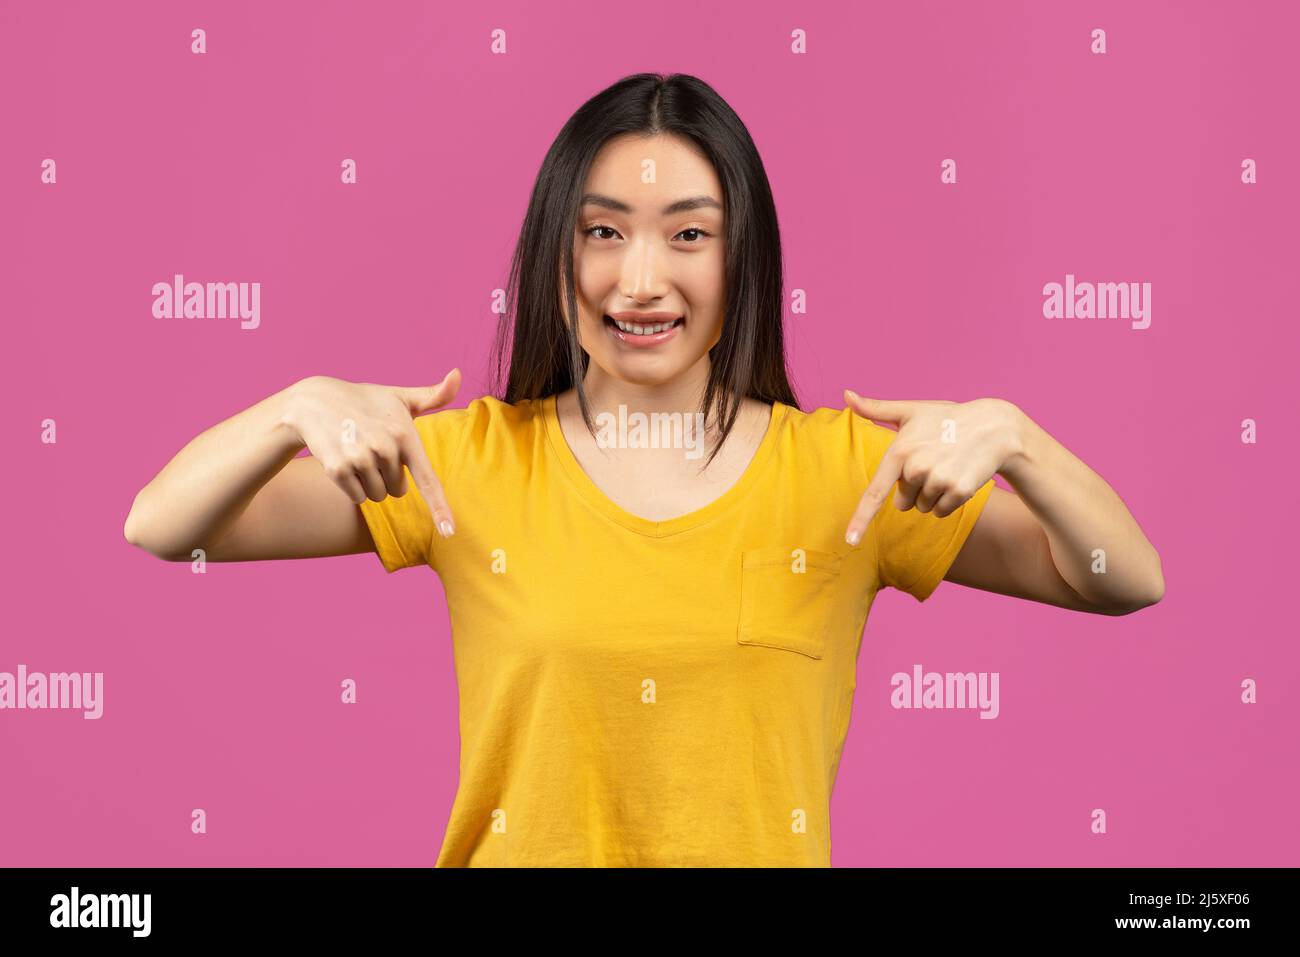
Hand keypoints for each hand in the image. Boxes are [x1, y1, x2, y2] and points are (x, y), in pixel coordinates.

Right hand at [284, 369, 461, 535]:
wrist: (314, 401)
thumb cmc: (365, 402)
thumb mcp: (399, 397)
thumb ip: (434, 395)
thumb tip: (458, 374)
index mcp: (404, 434)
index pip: (427, 479)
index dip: (439, 507)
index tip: (449, 531)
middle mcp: (384, 448)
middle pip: (398, 491)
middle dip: (387, 477)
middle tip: (372, 450)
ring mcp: (359, 459)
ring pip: (377, 496)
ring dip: (369, 482)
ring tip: (357, 453)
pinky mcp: (336, 469)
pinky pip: (357, 497)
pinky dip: (351, 486)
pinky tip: (343, 460)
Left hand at [842, 390, 1021, 545]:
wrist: (994, 426)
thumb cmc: (947, 419)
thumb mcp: (911, 411)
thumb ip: (876, 409)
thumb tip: (846, 395)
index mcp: (900, 451)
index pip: (875, 492)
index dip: (861, 519)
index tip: (850, 540)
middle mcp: (917, 468)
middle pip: (902, 502)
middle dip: (914, 489)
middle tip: (932, 462)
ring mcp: (939, 481)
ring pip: (923, 508)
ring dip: (932, 494)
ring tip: (947, 466)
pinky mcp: (960, 491)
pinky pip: (941, 512)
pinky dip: (948, 501)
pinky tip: (959, 477)